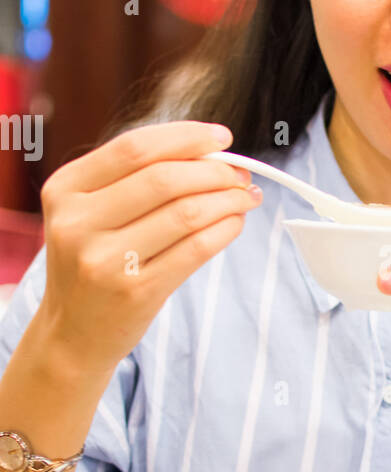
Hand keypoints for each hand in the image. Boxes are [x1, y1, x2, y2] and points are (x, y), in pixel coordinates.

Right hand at [36, 121, 262, 375]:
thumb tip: (208, 150)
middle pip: (164, 179)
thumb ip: (133, 178)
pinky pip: (196, 249)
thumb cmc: (93, 262)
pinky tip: (235, 222)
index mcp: (65, 190)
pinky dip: (225, 229)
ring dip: (228, 199)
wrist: (72, 334)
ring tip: (245, 197)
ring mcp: (105, 261)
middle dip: (214, 170)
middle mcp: (77, 223)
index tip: (221, 137)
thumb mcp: (90, 213)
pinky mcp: (136, 292)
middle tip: (240, 174)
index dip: (185, 137)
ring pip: (186, 213)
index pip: (134, 148)